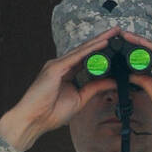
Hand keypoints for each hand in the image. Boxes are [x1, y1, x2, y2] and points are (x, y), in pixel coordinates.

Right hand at [0, 28, 118, 151]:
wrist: (34, 120)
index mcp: (67, 73)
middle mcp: (62, 65)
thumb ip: (95, 88)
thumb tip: (112, 82)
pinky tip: (102, 43)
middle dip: (102, 40)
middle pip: (86, 50)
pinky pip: (76, 56)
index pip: (87, 58)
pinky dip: (90, 49)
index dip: (101, 50)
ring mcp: (57, 65)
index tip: (116, 45)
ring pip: (82, 49)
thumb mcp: (80, 98)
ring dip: (99, 40)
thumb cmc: (51, 112)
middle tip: (118, 31)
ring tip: (114, 32)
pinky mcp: (55, 68)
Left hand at [115, 27, 151, 140]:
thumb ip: (146, 84)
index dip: (136, 54)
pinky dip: (151, 46)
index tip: (120, 50)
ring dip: (141, 42)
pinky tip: (139, 41)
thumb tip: (131, 75)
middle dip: (137, 44)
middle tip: (120, 37)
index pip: (150, 60)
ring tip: (126, 35)